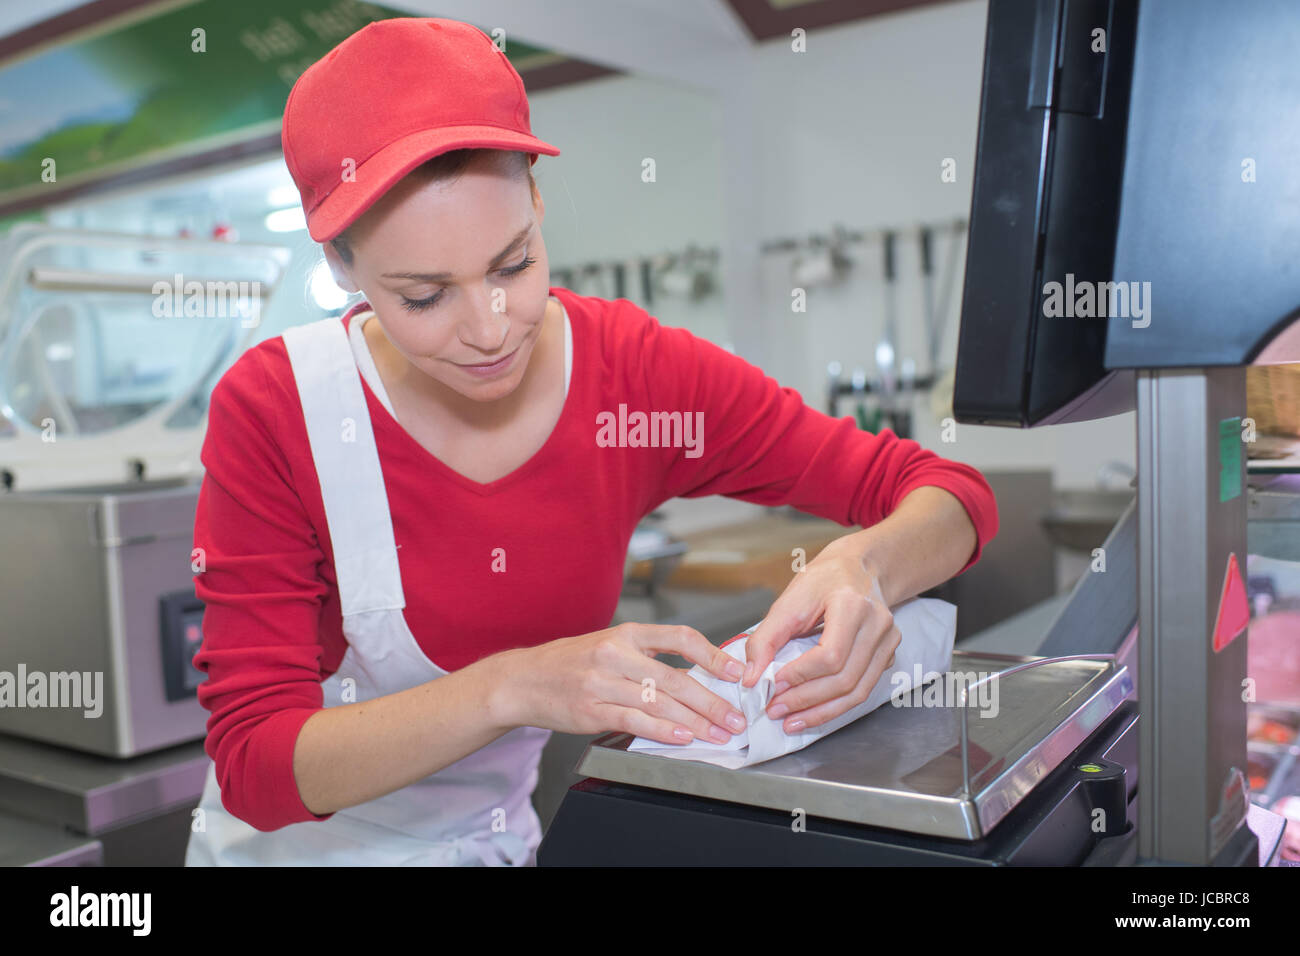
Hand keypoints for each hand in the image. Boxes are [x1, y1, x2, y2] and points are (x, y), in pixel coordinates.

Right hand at [499, 623, 748, 745]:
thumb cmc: (570, 664)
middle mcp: (615, 653)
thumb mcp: (609, 646)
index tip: (736, 672)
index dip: (713, 656)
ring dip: (695, 722)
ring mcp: (602, 682)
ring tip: (718, 733)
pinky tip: (682, 738)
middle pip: (675, 678)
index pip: (680, 638)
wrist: (523, 680)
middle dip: (712, 701)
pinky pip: (634, 720)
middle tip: (735, 717)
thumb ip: (647, 658)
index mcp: (626, 633)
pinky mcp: (591, 709)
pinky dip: (662, 731)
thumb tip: (695, 678)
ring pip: (659, 702)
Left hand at [740, 544, 900, 733]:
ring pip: (857, 692)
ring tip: (791, 721)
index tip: (773, 686)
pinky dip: (835, 706)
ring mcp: (888, 642)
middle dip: (806, 701)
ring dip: (821, 712)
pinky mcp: (888, 656)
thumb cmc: (822, 581)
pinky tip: (812, 712)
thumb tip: (750, 678)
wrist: (856, 569)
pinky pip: (862, 690)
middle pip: (845, 679)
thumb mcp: (788, 601)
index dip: (800, 676)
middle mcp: (877, 625)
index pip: (830, 655)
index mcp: (853, 606)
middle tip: (775, 710)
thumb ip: (766, 639)